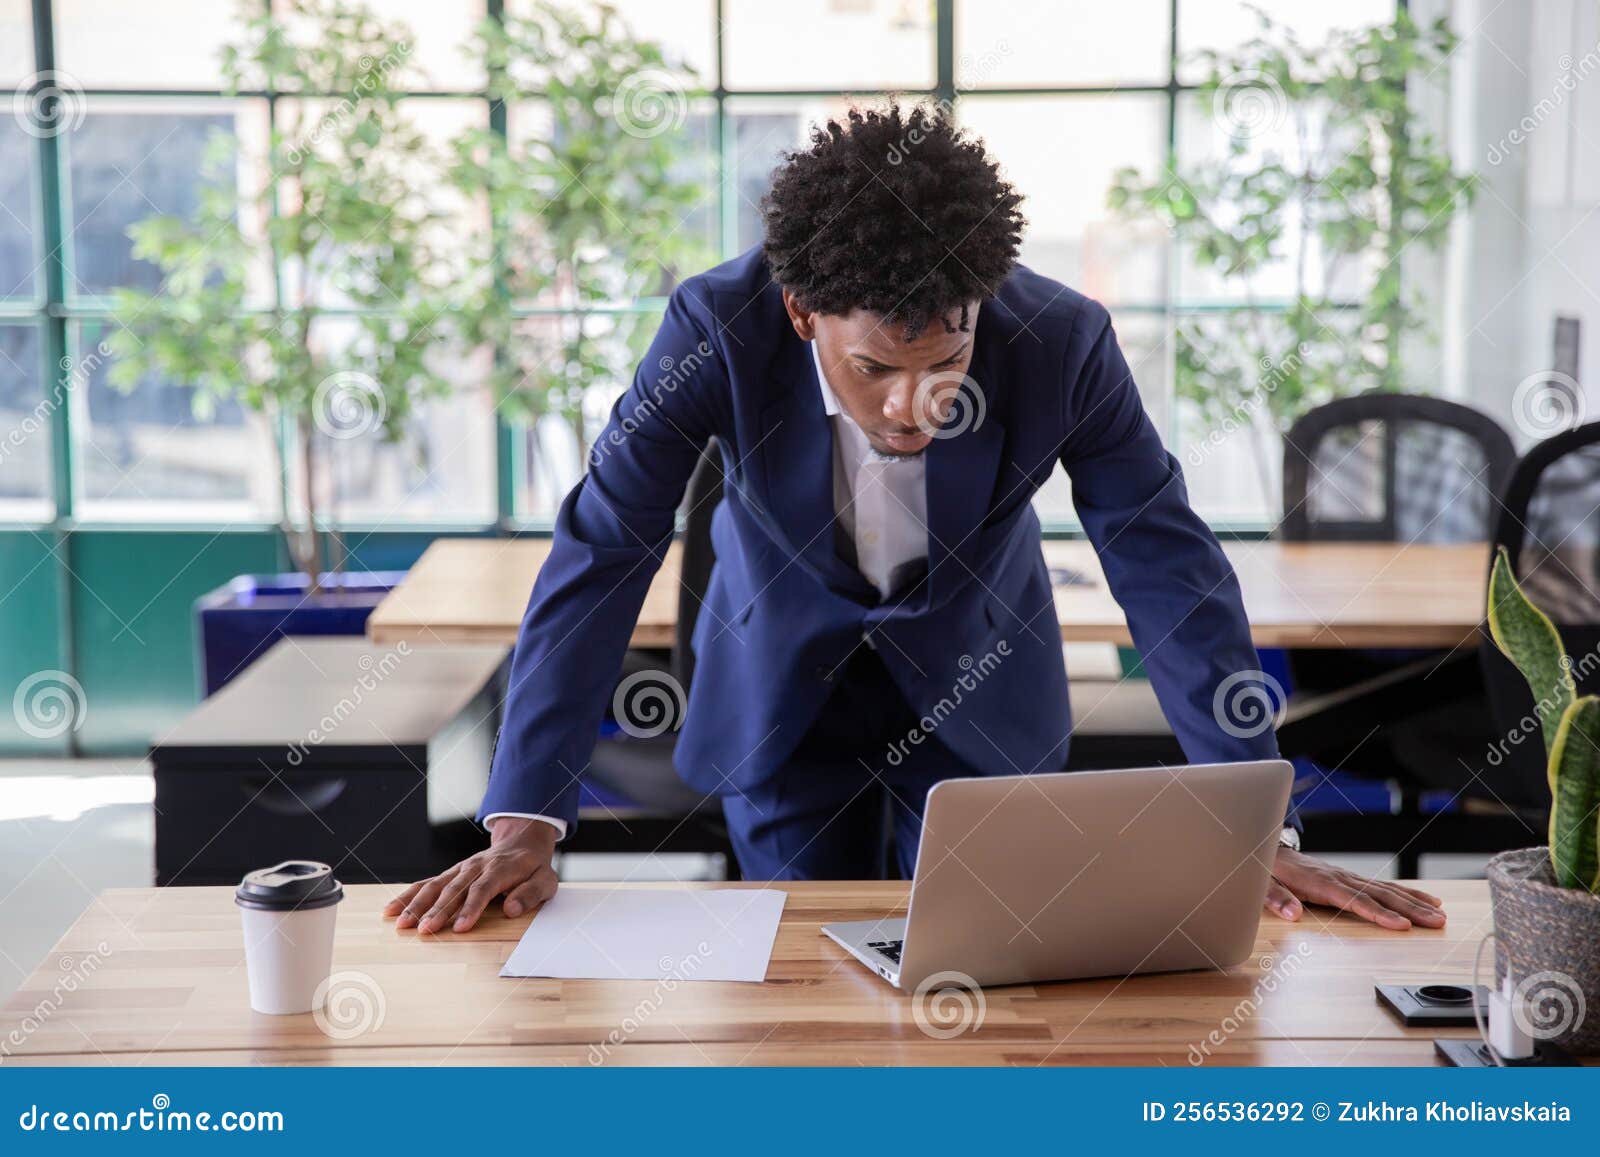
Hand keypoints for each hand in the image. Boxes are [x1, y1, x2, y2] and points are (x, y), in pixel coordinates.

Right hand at [384, 817, 559, 933]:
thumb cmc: (534, 868)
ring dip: (417, 905)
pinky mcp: (450, 874)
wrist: (521, 842)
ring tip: (402, 925)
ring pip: (435, 886)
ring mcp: (460, 869)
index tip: (460, 928)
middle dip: (438, 911)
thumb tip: (511, 909)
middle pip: (454, 889)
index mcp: (500, 868)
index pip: (483, 889)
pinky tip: (390, 911)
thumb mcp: (547, 880)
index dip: (471, 907)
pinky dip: (407, 896)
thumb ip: (531, 893)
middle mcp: (476, 866)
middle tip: (424, 932)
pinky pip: (426, 884)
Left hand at [1264, 847, 1445, 930]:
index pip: (1354, 900)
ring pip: (1387, 890)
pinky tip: (1427, 900)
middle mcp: (1340, 877)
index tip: (1402, 926)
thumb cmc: (1267, 871)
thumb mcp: (1263, 885)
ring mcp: (1348, 876)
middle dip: (1410, 909)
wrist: (1269, 849)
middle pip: (1380, 895)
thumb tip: (1292, 913)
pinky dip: (1407, 893)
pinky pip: (1383, 886)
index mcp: (1320, 882)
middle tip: (1437, 922)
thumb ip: (1277, 899)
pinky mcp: (1352, 877)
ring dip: (1415, 903)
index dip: (1378, 913)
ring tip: (1441, 914)